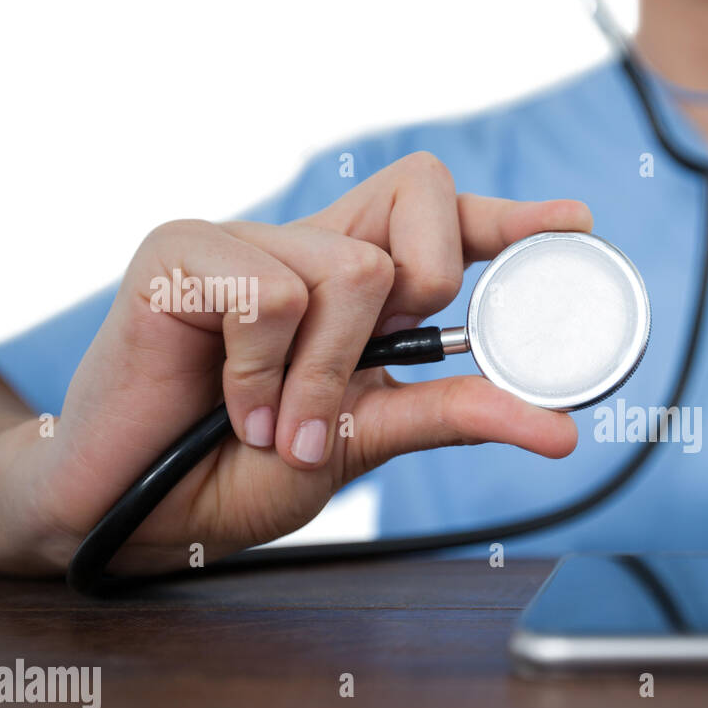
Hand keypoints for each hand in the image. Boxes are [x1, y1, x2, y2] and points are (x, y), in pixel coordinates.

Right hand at [0, 152, 589, 576]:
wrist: (136, 512)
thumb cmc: (241, 470)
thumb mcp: (368, 441)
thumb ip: (452, 415)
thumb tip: (559, 429)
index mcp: (353, 286)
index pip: (441, 220)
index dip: (508, 219)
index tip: (571, 224)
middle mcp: (305, 247)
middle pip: (421, 195)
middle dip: (424, 289)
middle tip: (369, 367)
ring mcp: (242, 239)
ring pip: (353, 267)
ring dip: (325, 376)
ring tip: (277, 425)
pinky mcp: (180, 251)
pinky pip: (269, 292)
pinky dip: (259, 373)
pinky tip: (227, 404)